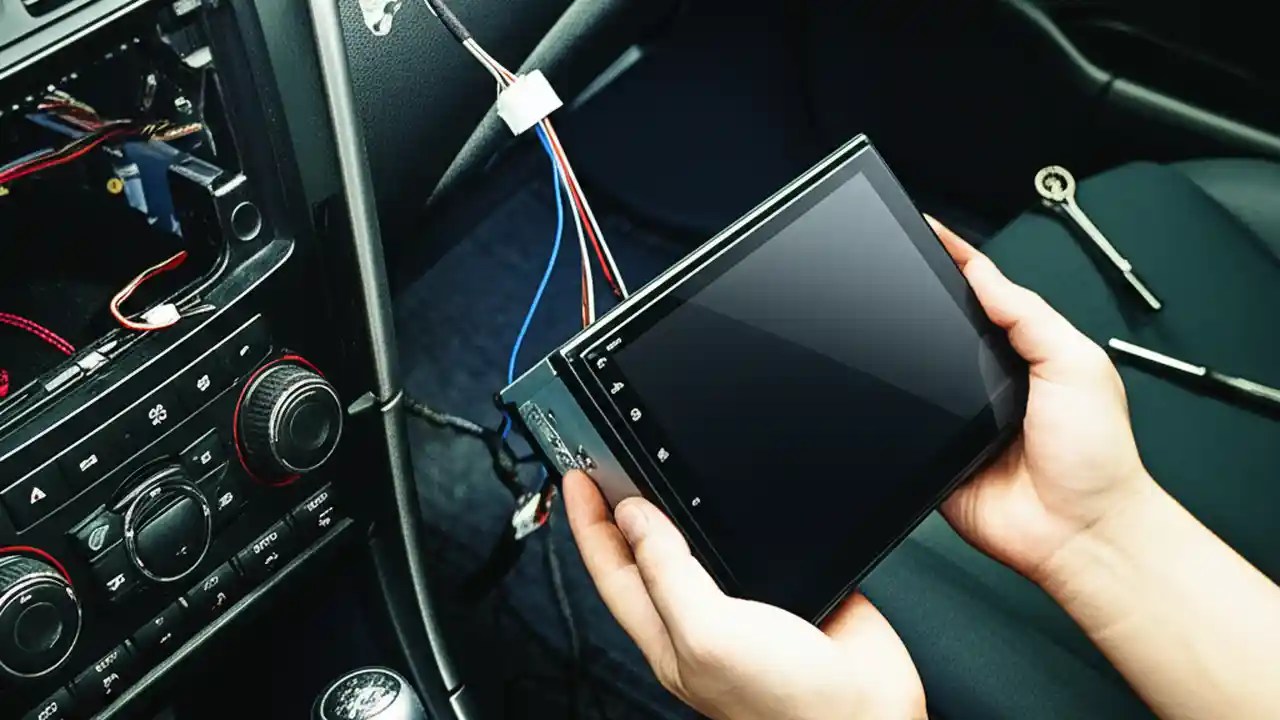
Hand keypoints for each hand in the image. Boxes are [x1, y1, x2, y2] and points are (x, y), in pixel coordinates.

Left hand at [564, 471, 926, 719]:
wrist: (867, 714)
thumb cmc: (785, 702)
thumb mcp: (707, 633)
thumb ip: (667, 573)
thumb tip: (636, 517)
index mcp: (667, 634)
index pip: (610, 569)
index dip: (588, 522)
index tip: (576, 476)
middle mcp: (699, 619)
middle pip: (646, 554)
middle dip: (621, 511)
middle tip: (605, 465)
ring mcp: (743, 604)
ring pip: (697, 546)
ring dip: (677, 509)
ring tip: (653, 471)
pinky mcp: (788, 589)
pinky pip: (753, 546)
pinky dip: (738, 518)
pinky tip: (734, 497)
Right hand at [927, 217, 1155, 582]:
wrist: (1077, 532)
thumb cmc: (1096, 457)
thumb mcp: (1075, 364)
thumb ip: (1028, 316)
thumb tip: (981, 272)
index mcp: (1023, 350)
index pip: (980, 292)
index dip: (952, 259)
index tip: (924, 230)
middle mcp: (987, 380)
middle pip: (940, 325)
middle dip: (918, 302)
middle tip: (896, 272)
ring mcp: (958, 416)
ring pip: (913, 372)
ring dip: (902, 359)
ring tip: (889, 332)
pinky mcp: (933, 454)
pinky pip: (902, 426)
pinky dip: (893, 414)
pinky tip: (895, 400)